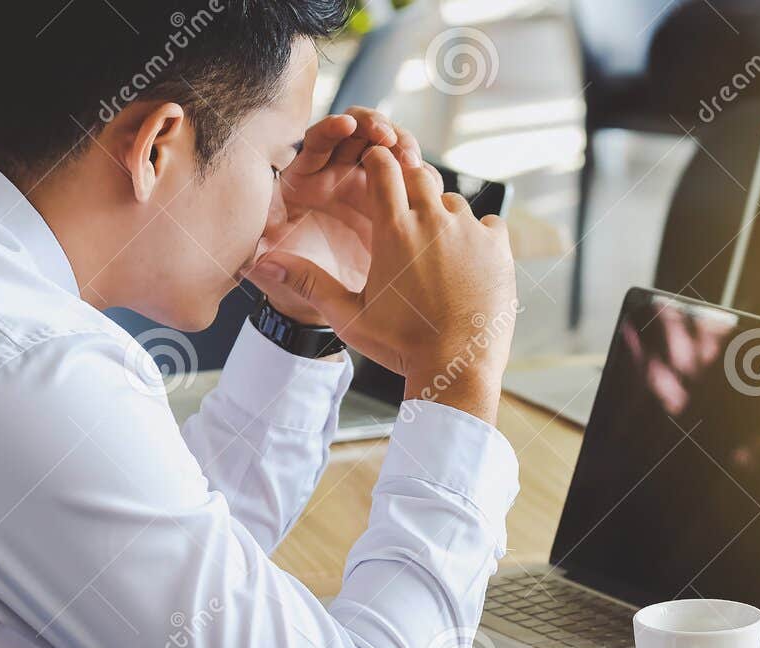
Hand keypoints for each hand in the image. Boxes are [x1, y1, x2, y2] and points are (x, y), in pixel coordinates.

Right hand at [249, 147, 516, 424]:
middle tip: (403, 217)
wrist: (455, 369)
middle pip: (418, 174)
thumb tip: (260, 265)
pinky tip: (466, 263)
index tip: (375, 179)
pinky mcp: (499, 247)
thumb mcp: (347, 315)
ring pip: (453, 201)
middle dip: (408, 187)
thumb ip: (307, 283)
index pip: (381, 166)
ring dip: (442, 216)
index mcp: (393, 229)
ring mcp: (470, 231)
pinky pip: (488, 223)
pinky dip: (478, 236)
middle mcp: (433, 220)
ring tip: (434, 251)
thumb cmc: (400, 346)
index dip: (376, 166)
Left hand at [254, 109, 421, 322]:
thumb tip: (245, 254)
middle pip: (358, 133)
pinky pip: (410, 181)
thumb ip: (259, 253)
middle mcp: (336, 176)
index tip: (346, 125)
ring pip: (388, 151)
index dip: (331, 128)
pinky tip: (426, 184)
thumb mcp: (273, 267)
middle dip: (374, 126)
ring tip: (410, 160)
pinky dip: (420, 176)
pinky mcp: (395, 205)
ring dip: (402, 145)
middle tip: (387, 136)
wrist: (326, 310)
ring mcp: (368, 187)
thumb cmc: (294, 284)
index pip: (316, 141)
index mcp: (304, 180)